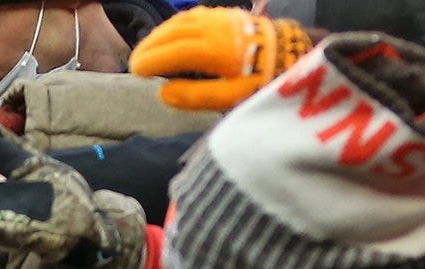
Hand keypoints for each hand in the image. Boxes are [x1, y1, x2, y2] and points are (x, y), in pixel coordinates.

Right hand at [129, 7, 313, 109]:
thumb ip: (195, 96)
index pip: (174, 52)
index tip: (136, 72)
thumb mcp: (230, 98)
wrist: (289, 53)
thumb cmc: (258, 81)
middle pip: (173, 33)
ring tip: (146, 50)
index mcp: (215, 50)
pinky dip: (174, 26)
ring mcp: (220, 18)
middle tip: (135, 63)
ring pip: (181, 21)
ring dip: (159, 35)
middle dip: (150, 47)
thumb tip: (164, 92)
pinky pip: (192, 15)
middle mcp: (215, 28)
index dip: (151, 60)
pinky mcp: (225, 14)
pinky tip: (167, 37)